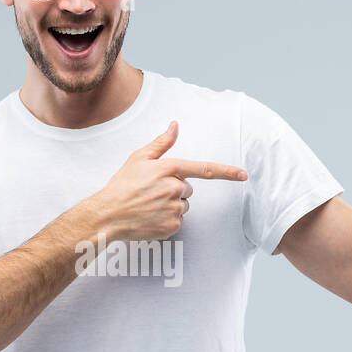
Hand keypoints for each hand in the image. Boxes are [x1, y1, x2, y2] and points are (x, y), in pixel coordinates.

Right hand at [89, 121, 247, 240]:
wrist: (108, 215)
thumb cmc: (122, 185)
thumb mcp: (139, 159)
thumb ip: (161, 143)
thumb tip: (175, 125)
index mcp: (170, 169)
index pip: (205, 170)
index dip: (227, 172)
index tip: (243, 175)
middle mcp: (175, 189)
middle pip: (188, 189)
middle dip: (175, 190)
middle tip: (152, 192)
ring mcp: (174, 209)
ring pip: (183, 206)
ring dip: (171, 205)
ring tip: (149, 205)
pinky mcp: (172, 226)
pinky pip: (178, 222)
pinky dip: (167, 220)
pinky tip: (150, 217)